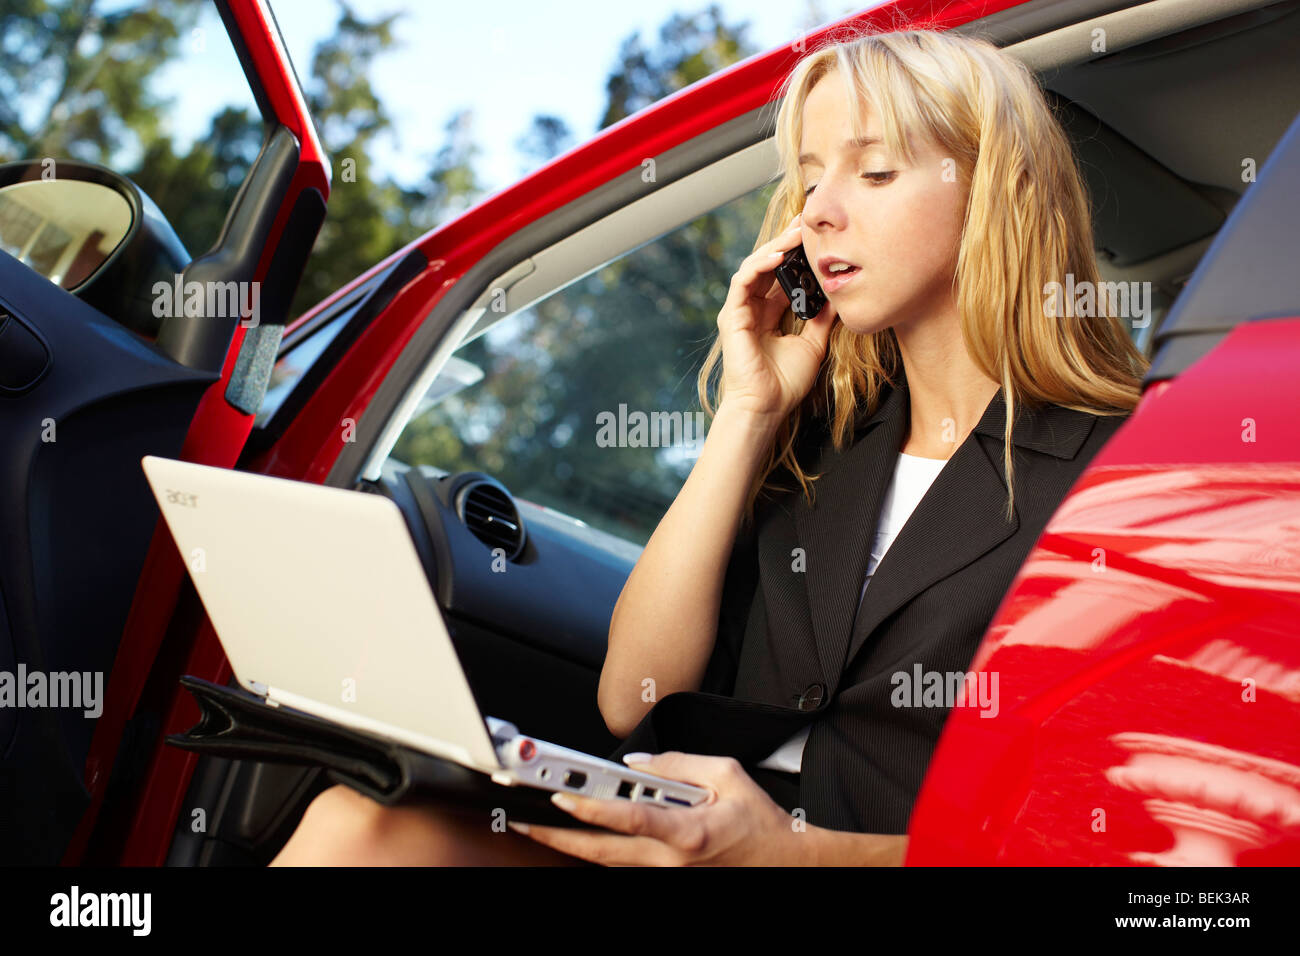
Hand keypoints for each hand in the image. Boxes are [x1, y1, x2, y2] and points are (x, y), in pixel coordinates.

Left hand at [506, 752, 808, 865]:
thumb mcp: (726, 773)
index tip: (559, 795)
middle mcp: (671, 860)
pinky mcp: (665, 876)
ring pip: (607, 861)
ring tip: (537, 824)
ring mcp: (666, 873)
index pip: (629, 819)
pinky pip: (624, 863)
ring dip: (570, 843)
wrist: (782, 862)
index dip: (590, 807)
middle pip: (602, 851)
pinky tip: (576, 834)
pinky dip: (597, 848)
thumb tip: (638, 763)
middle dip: (557, 835)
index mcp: (688, 832)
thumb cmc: (758, 821)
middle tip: (523, 818)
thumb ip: (678, 763)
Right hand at [716, 211, 837, 421]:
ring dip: (775, 247)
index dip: (795, 254)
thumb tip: (836, 295)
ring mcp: (739, 311)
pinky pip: (743, 281)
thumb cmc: (785, 384)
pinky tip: (779, 256)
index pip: (780, 275)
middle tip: (805, 221)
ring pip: (754, 267)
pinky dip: (759, 266)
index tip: (814, 236)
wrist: (766, 408)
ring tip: (796, 233)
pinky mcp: (732, 316)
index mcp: (769, 314)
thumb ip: (821, 319)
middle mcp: (752, 308)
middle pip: (767, 264)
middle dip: (785, 241)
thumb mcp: (813, 344)